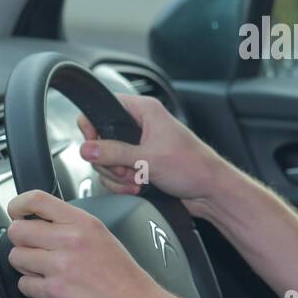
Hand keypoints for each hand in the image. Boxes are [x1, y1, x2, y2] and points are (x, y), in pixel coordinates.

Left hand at [5, 189, 187, 297]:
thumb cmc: (121, 273)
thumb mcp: (100, 235)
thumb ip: (70, 224)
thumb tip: (38, 220)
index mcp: (83, 222)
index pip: (37, 200)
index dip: (18, 205)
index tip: (16, 212)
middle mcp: (70, 240)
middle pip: (18, 230)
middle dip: (21, 240)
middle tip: (33, 247)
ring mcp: (60, 266)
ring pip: (16, 257)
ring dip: (26, 265)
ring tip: (46, 269)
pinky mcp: (54, 291)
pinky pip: (24, 284)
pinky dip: (33, 288)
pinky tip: (51, 286)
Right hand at [77, 94, 226, 208]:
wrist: (209, 191)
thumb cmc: (193, 166)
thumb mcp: (149, 159)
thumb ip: (115, 153)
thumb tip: (87, 149)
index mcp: (144, 111)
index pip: (104, 106)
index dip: (93, 126)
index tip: (94, 145)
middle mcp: (140, 125)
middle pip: (101, 139)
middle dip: (110, 162)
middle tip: (126, 170)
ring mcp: (138, 146)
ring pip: (107, 160)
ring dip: (117, 176)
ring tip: (137, 180)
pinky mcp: (139, 164)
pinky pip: (117, 173)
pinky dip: (123, 183)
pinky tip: (138, 187)